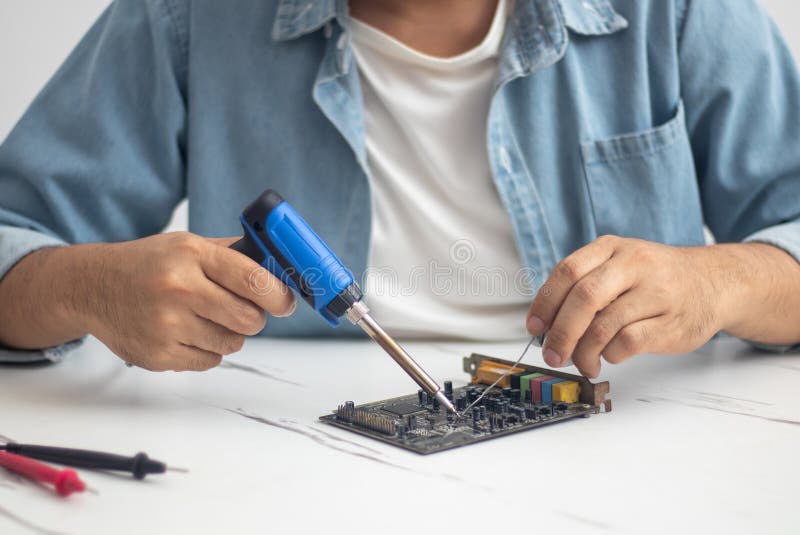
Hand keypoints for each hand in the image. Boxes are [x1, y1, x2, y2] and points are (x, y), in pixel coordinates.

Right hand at [81, 232, 294, 370]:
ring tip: (206, 317)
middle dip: (255, 318)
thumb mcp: (188, 245)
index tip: (287, 302)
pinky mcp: (158, 355)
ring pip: (232, 343)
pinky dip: (207, 350)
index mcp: (191, 255)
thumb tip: (280, 268)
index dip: (279, 295)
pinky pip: (209, 361)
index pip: (253, 280)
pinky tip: (187, 331)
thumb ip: (233, 255)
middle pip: (248, 319)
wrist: (91, 287)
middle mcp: (178, 289)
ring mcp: (166, 325)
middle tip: (246, 311)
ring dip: (229, 334)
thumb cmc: (148, 264)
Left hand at [525, 235, 731, 377]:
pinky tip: (609, 356)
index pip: (567, 271)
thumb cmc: (655, 278)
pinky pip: (626, 343)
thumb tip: (544, 323)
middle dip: (560, 333)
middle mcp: (634, 264)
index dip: (545, 303)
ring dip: (583, 352)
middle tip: (552, 355)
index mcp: (612, 248)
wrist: (714, 282)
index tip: (534, 327)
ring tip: (582, 362)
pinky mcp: (670, 323)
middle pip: (583, 299)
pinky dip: (610, 355)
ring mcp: (655, 293)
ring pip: (603, 325)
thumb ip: (584, 284)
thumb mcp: (619, 263)